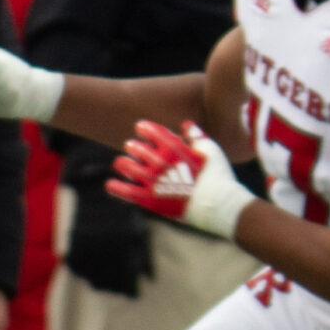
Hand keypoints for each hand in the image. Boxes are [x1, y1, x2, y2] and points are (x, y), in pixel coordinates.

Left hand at [106, 121, 255, 238]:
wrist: (219, 204)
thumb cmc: (218, 176)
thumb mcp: (212, 150)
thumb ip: (196, 136)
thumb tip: (186, 125)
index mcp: (173, 147)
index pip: (152, 131)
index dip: (145, 128)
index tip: (140, 127)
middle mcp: (159, 162)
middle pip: (137, 148)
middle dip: (133, 146)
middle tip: (131, 146)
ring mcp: (153, 181)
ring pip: (127, 167)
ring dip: (123, 163)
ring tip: (122, 163)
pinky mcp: (151, 200)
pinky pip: (127, 192)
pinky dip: (116, 188)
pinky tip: (110, 185)